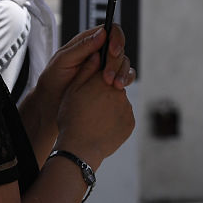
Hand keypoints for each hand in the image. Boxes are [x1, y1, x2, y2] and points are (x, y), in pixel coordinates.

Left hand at [37, 25, 133, 102]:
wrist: (50, 102)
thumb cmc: (53, 78)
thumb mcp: (63, 59)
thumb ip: (83, 46)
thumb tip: (102, 33)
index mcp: (88, 42)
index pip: (110, 31)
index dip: (116, 38)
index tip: (113, 51)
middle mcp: (100, 53)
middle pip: (119, 49)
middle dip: (116, 61)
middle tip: (107, 76)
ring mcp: (106, 67)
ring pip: (124, 63)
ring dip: (121, 72)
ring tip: (112, 84)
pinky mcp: (110, 81)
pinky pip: (126, 77)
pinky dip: (125, 80)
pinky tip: (118, 87)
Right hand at [55, 50, 134, 168]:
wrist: (80, 148)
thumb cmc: (72, 117)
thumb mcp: (72, 91)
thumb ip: (86, 70)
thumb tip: (97, 54)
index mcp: (104, 79)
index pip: (110, 67)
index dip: (104, 73)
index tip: (97, 81)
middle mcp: (119, 90)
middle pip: (115, 85)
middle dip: (107, 91)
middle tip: (92, 105)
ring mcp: (127, 107)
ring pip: (120, 102)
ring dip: (112, 106)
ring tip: (96, 118)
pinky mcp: (131, 122)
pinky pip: (124, 117)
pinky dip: (116, 120)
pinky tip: (103, 126)